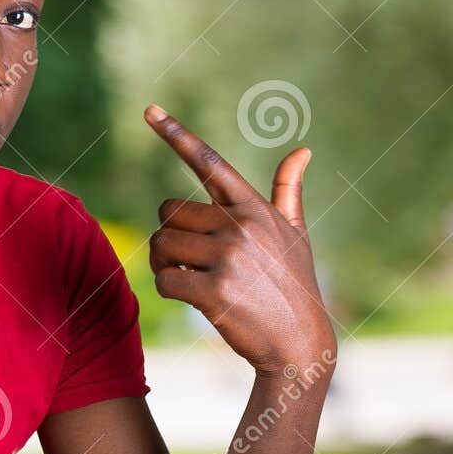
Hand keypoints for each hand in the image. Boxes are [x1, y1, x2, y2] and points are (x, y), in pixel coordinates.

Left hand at [145, 105, 334, 376]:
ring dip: (164, 263)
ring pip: (160, 245)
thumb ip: (288, 192)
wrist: (299, 345)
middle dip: (170, 235)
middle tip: (189, 258)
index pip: (210, 162)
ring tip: (190, 278)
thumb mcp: (295, 235)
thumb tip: (303, 150)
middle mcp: (241, 226)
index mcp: (255, 208)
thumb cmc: (293, 286)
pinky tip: (192, 298)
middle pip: (168, 211)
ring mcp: (228, 257)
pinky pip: (163, 279)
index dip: (177, 134)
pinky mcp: (214, 290)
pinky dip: (168, 289)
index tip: (149, 109)